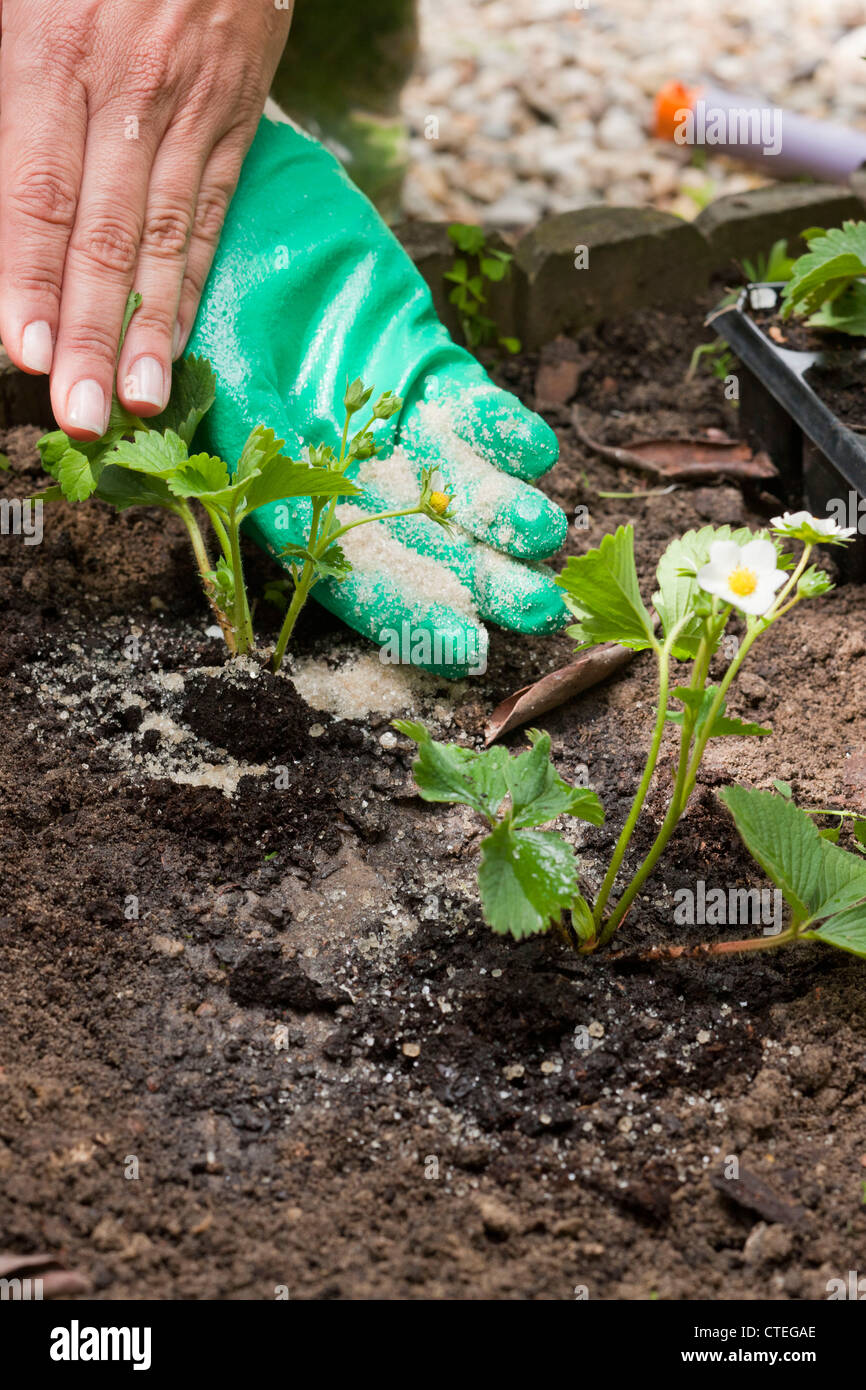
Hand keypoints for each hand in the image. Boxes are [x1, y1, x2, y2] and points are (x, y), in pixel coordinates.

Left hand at [0, 0, 291, 438]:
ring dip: (146, 328)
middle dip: (86, 330)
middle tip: (76, 412)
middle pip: (101, 232)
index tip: (22, 350)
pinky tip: (173, 343)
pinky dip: (192, 284)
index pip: (35, 190)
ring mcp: (188, 111)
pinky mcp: (232, 119)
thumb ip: (3, 84)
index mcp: (52, 51)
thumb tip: (4, 192)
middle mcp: (125, 92)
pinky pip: (209, 214)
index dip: (28, 276)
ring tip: (133, 402)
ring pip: (163, 237)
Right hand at [188, 117, 569, 677]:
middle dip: (489, 581)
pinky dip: (506, 428)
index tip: (471, 650)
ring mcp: (396, 426)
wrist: (225, 218)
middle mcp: (352, 480)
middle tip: (541, 608)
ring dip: (508, 513)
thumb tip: (287, 549)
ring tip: (543, 530)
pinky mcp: (428, 370)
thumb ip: (249, 468)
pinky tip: (534, 450)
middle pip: (431, 549)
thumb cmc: (196, 312)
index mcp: (291, 509)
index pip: (360, 583)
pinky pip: (476, 412)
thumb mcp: (210, 399)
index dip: (414, 620)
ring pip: (464, 488)